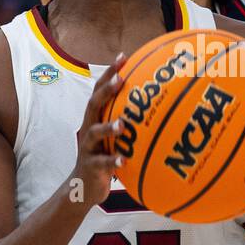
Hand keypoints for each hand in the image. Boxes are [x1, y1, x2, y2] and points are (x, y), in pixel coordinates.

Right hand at [72, 55, 125, 211]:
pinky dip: (113, 161)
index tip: (123, 56)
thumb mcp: (115, 138)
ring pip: (94, 133)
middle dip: (106, 90)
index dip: (110, 73)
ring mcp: (88, 147)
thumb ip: (129, 123)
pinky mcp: (91, 166)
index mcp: (95, 119)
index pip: (100, 91)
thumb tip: (161, 108)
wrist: (83, 187)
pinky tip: (124, 160)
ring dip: (108, 128)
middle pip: (93, 104)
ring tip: (122, 125)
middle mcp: (89, 129)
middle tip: (120, 79)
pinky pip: (102, 163)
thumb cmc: (104, 157)